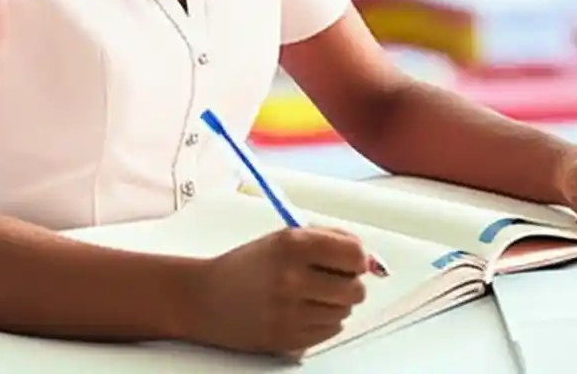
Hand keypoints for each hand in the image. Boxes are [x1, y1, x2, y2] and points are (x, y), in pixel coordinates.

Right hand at [187, 227, 368, 356]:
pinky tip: (301, 310)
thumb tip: (371, 260)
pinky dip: (323, 321)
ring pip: (344, 311)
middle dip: (348, 283)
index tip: (350, 260)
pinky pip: (330, 330)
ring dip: (335, 303)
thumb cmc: (250, 265)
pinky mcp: (287, 338)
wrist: (205, 298)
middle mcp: (291, 278)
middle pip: (355, 288)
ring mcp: (288, 312)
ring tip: (309, 294)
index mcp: (292, 245)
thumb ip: (332, 241)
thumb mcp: (286, 237)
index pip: (354, 254)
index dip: (358, 258)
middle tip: (328, 278)